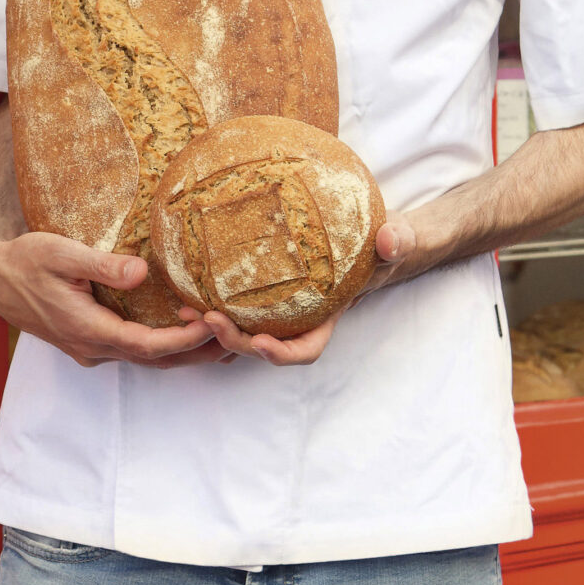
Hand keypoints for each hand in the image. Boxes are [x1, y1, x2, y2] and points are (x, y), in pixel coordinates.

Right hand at [0, 227, 228, 369]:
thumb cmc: (25, 260)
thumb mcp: (60, 252)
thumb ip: (101, 263)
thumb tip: (141, 271)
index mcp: (88, 329)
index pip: (148, 345)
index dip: (185, 339)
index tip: (214, 322)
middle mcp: (93, 348)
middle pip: (156, 361)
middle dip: (197, 352)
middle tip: (237, 337)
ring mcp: (91, 349)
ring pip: (147, 360)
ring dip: (185, 353)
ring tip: (224, 338)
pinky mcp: (90, 341)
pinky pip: (135, 351)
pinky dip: (165, 346)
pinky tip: (183, 330)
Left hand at [181, 211, 426, 359]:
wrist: (367, 229)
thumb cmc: (383, 240)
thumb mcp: (398, 239)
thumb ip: (398, 242)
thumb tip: (390, 242)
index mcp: (328, 317)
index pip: (307, 350)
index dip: (283, 354)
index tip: (261, 343)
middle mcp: (299, 319)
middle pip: (264, 345)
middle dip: (236, 340)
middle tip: (208, 320)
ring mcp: (278, 307)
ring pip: (243, 331)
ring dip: (214, 330)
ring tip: (186, 314)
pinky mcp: (260, 289)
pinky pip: (234, 306)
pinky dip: (211, 306)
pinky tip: (185, 293)